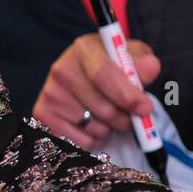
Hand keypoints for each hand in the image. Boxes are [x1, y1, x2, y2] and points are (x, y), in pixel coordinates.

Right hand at [32, 32, 160, 148]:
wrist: (83, 75)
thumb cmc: (113, 67)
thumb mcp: (132, 58)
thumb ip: (144, 63)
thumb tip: (149, 69)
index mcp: (84, 49)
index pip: (103, 75)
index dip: (126, 95)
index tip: (144, 109)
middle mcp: (62, 70)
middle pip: (103, 107)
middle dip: (124, 118)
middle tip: (131, 115)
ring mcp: (50, 94)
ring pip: (95, 128)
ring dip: (109, 128)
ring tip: (105, 114)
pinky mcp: (43, 116)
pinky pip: (82, 142)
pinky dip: (94, 139)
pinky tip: (90, 124)